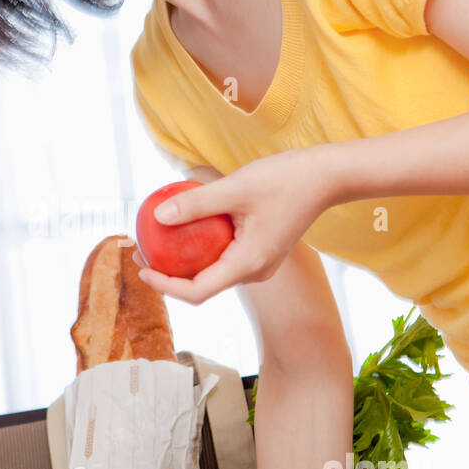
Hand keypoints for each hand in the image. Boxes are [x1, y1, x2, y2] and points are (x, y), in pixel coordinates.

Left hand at [132, 149, 333, 303]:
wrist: (327, 176)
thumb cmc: (286, 179)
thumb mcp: (235, 188)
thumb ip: (197, 204)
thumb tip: (157, 216)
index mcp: (248, 264)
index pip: (198, 291)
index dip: (165, 286)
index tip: (141, 270)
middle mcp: (254, 271)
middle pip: (203, 286)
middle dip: (168, 274)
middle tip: (141, 250)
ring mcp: (259, 263)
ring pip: (213, 271)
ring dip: (184, 261)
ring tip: (156, 240)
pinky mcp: (261, 250)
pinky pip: (224, 257)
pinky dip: (202, 249)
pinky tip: (185, 229)